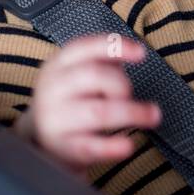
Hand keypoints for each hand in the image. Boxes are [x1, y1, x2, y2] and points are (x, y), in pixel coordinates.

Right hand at [15, 34, 161, 173]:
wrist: (40, 140)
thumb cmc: (70, 101)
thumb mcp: (77, 76)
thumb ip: (104, 63)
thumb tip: (134, 52)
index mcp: (57, 65)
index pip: (84, 47)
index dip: (114, 47)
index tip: (141, 53)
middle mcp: (53, 89)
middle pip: (93, 75)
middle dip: (121, 83)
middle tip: (130, 94)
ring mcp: (55, 119)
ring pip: (98, 111)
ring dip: (132, 112)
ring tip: (153, 116)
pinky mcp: (63, 147)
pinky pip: (90, 146)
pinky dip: (112, 147)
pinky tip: (128, 146)